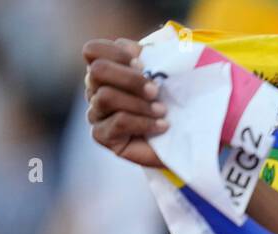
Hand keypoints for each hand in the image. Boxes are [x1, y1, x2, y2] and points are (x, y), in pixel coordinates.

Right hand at [82, 37, 166, 168]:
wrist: (184, 139)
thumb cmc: (174, 102)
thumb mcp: (165, 74)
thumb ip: (150, 56)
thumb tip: (137, 51)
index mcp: (107, 69)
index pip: (93, 50)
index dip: (117, 53)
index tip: (143, 65)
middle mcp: (94, 89)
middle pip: (97, 71)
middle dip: (130, 79)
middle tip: (155, 91)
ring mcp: (95, 112)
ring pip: (105, 97)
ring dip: (139, 104)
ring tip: (162, 111)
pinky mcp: (102, 135)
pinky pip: (118, 122)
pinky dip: (144, 122)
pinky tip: (161, 126)